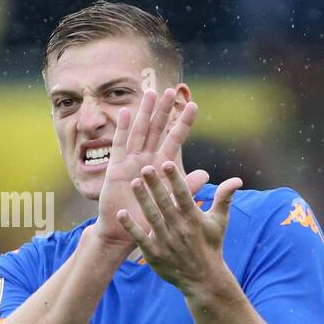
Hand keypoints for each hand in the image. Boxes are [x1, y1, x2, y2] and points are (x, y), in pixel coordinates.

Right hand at [95, 89, 208, 249]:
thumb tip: (207, 175)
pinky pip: (120, 144)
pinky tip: (128, 112)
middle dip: (163, 110)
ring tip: (150, 93)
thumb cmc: (150, 220)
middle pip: (157, 129)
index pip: (175, 139)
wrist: (126, 233)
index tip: (193, 105)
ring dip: (145, 112)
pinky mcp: (116, 168)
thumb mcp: (172, 203)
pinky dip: (124, 128)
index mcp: (162, 166)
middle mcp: (147, 159)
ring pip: (140, 131)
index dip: (183, 122)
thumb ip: (186, 187)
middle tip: (170, 90)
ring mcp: (130, 162)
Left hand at [116, 162, 242, 296]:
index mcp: (194, 219)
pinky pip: (141, 239)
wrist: (203, 279)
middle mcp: (180, 229)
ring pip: (152, 218)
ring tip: (134, 184)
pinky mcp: (155, 255)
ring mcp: (166, 243)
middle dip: (156, 186)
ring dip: (142, 201)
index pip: (184, 196)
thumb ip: (224, 198)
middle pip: (166, 204)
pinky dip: (131, 227)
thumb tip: (237, 179)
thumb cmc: (211, 245)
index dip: (176, 180)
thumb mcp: (220, 222)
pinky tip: (121, 214)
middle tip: (145, 168)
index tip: (167, 163)